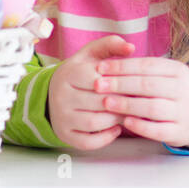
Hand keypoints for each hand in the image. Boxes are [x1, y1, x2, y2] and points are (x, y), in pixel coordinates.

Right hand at [48, 35, 135, 149]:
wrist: (52, 92)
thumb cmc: (78, 73)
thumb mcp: (90, 54)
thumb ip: (111, 45)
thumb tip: (131, 47)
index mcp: (69, 73)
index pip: (99, 80)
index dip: (119, 83)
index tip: (133, 84)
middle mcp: (61, 96)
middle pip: (98, 102)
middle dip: (121, 102)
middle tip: (136, 101)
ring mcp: (61, 117)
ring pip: (94, 123)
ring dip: (115, 120)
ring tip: (127, 113)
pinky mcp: (64, 134)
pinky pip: (87, 142)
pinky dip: (105, 138)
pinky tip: (116, 128)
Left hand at [95, 56, 188, 149]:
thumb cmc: (171, 93)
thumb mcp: (164, 76)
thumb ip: (142, 70)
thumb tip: (110, 64)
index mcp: (180, 70)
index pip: (148, 65)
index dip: (122, 66)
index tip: (101, 67)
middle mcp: (185, 89)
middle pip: (148, 85)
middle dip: (120, 84)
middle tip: (98, 85)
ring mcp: (185, 112)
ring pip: (153, 107)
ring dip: (127, 104)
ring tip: (107, 103)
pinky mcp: (180, 132)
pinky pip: (158, 130)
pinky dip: (141, 126)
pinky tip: (125, 122)